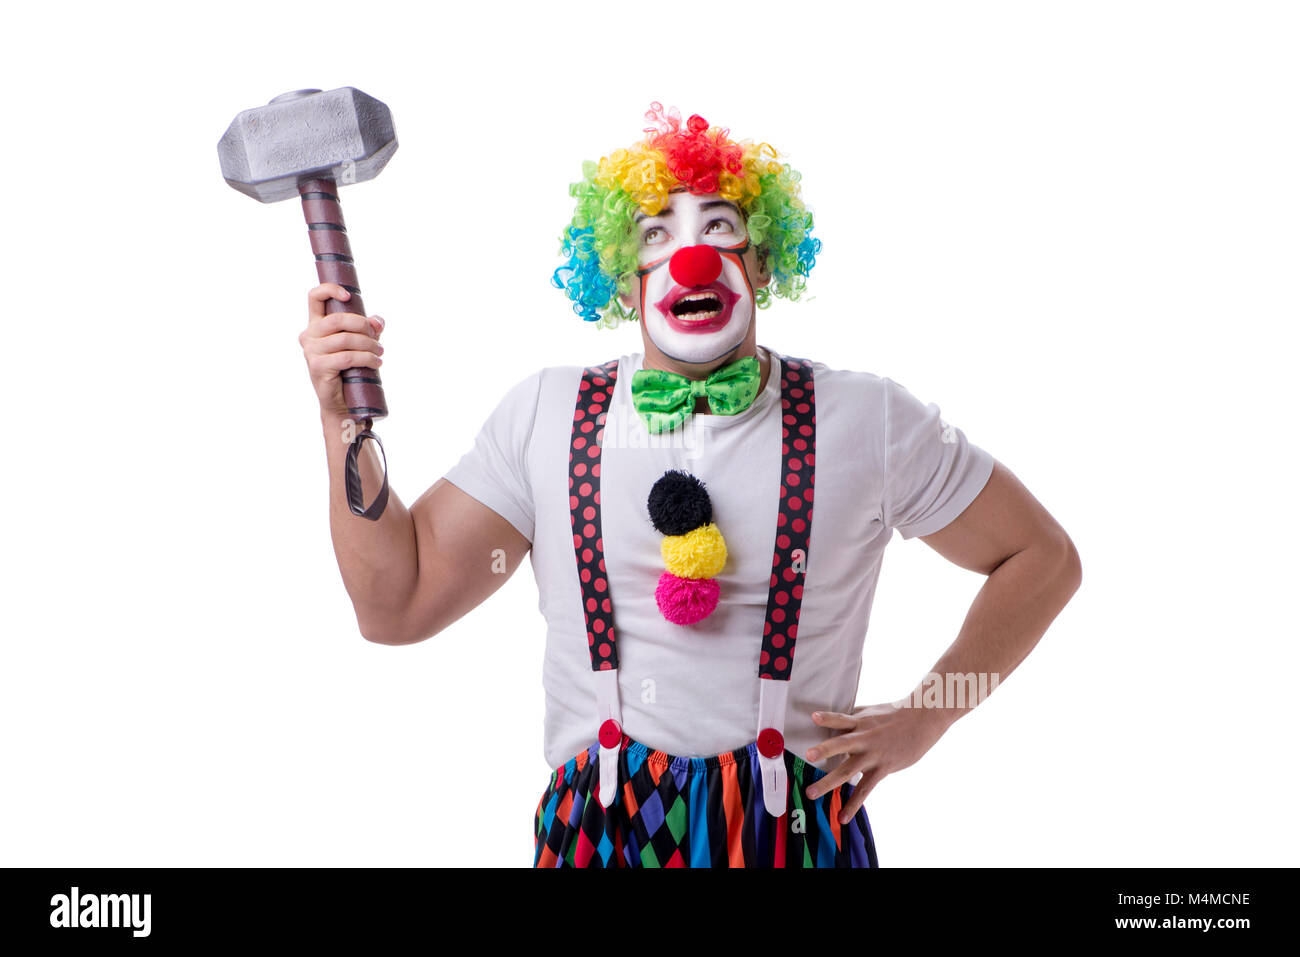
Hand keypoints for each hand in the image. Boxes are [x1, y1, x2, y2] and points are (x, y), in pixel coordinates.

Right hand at [299, 282, 384, 417]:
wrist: (342, 402)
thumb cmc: (350, 370)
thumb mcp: (359, 344)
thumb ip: (367, 329)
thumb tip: (378, 320)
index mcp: (315, 325)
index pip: (315, 297)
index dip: (330, 290)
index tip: (349, 296)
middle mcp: (309, 336)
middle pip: (338, 319)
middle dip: (363, 326)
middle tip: (377, 337)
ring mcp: (311, 351)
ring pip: (346, 339)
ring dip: (369, 345)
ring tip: (379, 353)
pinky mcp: (318, 367)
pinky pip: (347, 357)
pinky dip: (366, 358)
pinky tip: (376, 363)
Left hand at [803, 702, 950, 823]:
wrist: (923, 721)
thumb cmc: (896, 715)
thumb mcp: (872, 711)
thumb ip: (854, 717)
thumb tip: (837, 720)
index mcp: (861, 721)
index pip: (840, 719)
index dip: (827, 718)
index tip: (813, 717)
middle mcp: (865, 738)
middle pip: (842, 744)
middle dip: (825, 750)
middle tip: (807, 756)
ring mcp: (873, 755)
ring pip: (849, 770)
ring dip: (829, 782)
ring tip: (811, 793)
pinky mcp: (882, 770)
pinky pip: (865, 790)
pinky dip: (853, 804)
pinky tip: (842, 817)